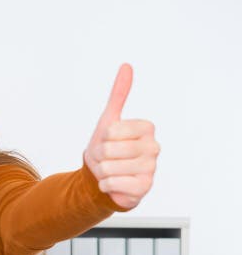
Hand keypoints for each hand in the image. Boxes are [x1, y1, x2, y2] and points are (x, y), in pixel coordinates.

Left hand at [83, 63, 159, 209]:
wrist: (104, 176)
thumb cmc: (108, 147)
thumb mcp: (109, 120)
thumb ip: (119, 94)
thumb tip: (126, 66)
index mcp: (147, 128)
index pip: (111, 131)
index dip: (102, 138)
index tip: (109, 141)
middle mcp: (154, 147)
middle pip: (109, 150)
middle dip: (100, 156)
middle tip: (107, 158)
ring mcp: (151, 169)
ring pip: (108, 168)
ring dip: (102, 171)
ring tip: (111, 170)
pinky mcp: (144, 188)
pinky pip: (111, 184)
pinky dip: (105, 185)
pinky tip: (114, 183)